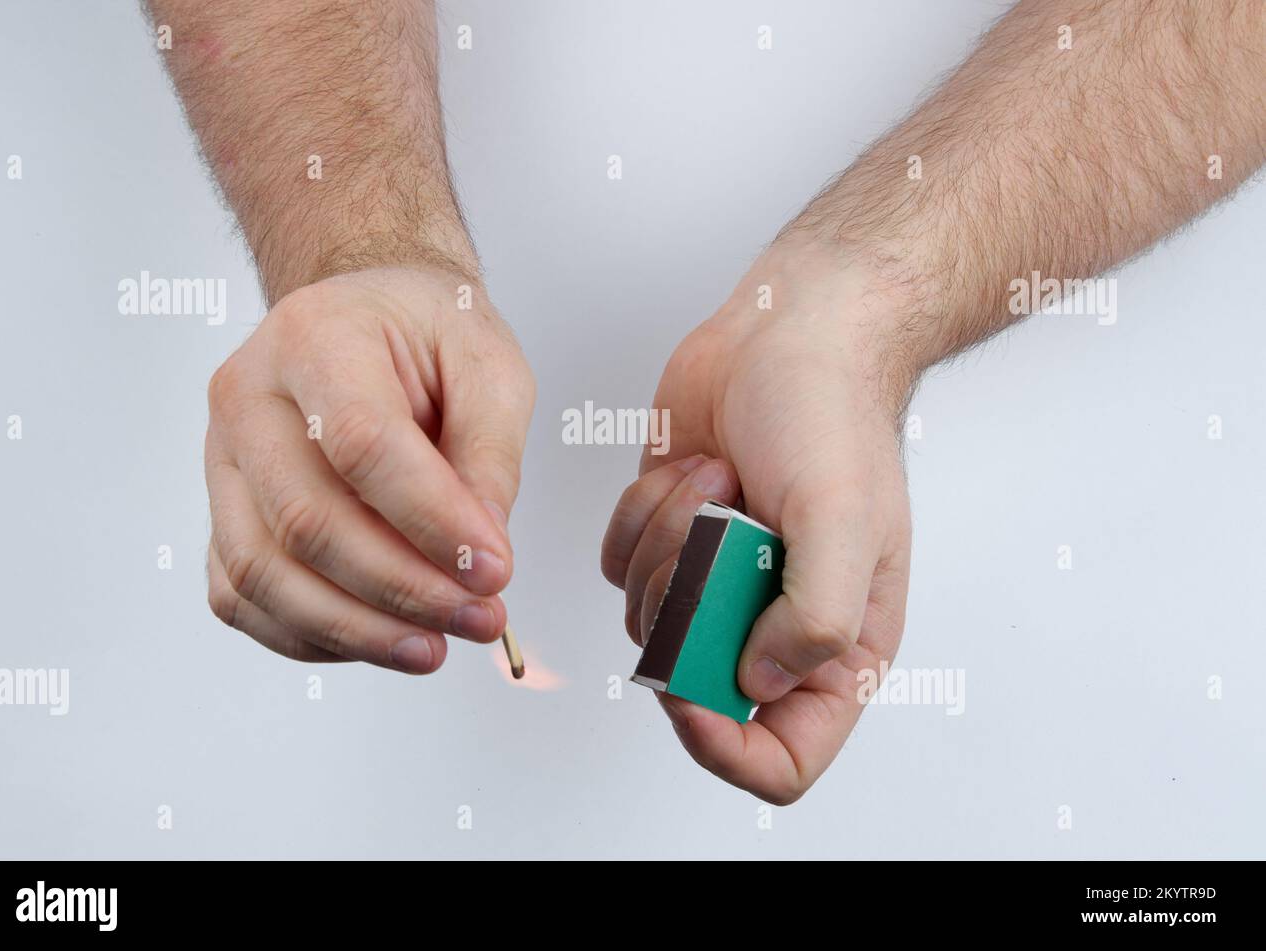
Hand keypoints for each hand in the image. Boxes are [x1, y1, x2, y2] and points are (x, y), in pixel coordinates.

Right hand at [205, 266, 533, 672]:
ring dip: (356, 629)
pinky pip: (243, 598)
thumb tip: (483, 554)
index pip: (361, 444)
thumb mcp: (490, 365)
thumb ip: (491, 454)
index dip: (431, 520)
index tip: (495, 570)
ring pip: (263, 573)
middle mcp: (247, 397)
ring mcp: (220, 459)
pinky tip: (381, 639)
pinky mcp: (220, 512)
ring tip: (436, 647)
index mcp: (314, 336)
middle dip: (403, 589)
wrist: (365, 315)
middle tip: (481, 619)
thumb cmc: (426, 333)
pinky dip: (312, 636)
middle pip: (306, 521)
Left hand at [602, 247, 911, 803]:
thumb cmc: (831, 415)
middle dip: (687, 607)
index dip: (726, 746)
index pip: (783, 758)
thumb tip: (752, 684)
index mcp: (837, 644)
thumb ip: (815, 621)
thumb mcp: (846, 519)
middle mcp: (772, 624)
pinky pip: (617, 565)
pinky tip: (694, 466)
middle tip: (718, 534)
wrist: (789, 330)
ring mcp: (714, 583)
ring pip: (646, 619)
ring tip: (721, 480)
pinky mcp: (667, 539)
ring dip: (668, 541)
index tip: (686, 689)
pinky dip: (641, 514)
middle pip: (695, 685)